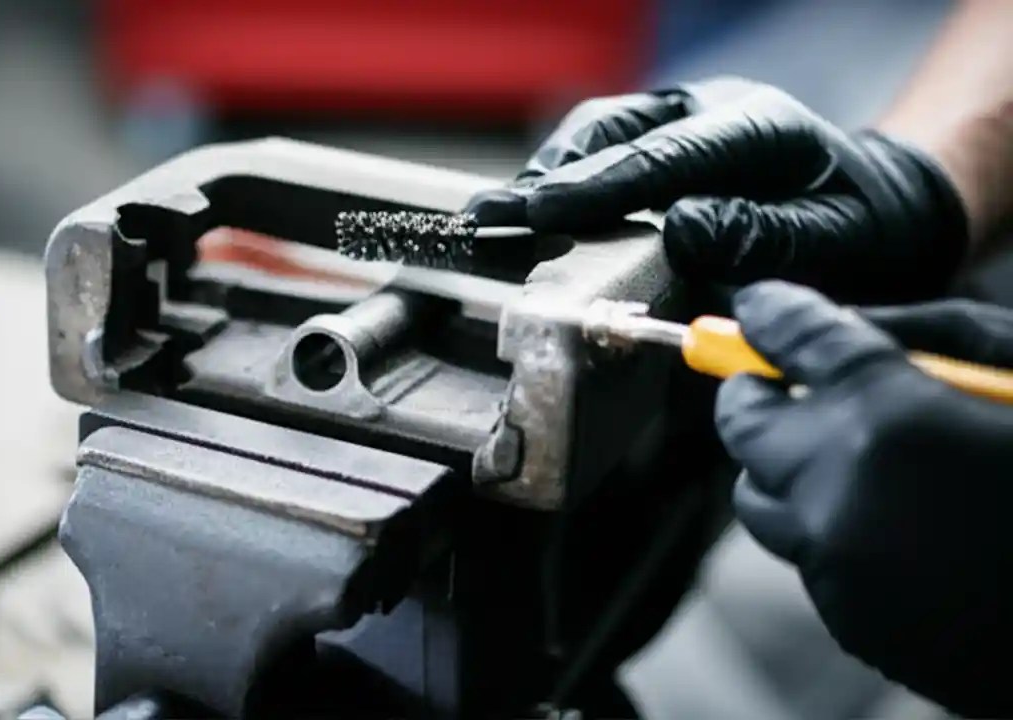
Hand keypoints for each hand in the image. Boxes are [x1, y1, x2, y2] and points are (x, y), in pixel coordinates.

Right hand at [466, 78, 968, 301]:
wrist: (877, 202)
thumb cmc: (863, 228)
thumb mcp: (841, 240)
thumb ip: (768, 236)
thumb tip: (684, 230)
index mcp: (758, 127)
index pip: (667, 155)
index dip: (599, 185)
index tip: (543, 210)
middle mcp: (710, 108)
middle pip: (615, 134)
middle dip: (549, 179)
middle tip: (489, 217)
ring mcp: (682, 117)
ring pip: (598, 133)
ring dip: (545, 175)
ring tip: (495, 216)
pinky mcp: (663, 135)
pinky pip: (601, 147)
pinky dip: (562, 178)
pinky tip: (530, 210)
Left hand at [716, 280, 1012, 714]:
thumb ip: (925, 333)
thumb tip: (844, 323)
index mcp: (888, 420)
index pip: (786, 341)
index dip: (769, 317)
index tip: (762, 311)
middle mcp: (840, 498)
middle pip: (741, 428)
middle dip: (761, 398)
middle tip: (791, 386)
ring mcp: (841, 571)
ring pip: (765, 505)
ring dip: (794, 474)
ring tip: (870, 466)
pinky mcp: (856, 625)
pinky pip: (814, 562)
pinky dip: (840, 537)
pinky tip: (916, 534)